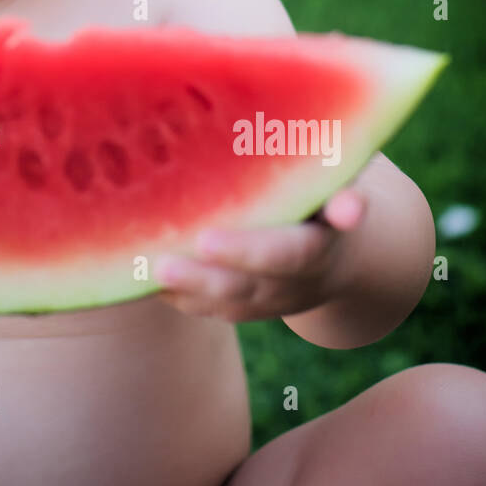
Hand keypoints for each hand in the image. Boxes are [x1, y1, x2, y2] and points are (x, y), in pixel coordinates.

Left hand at [153, 183, 366, 322]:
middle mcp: (290, 283)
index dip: (247, 252)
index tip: (207, 241)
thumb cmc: (326, 189)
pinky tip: (134, 276)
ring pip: (220, 302)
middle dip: (203, 277)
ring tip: (141, 269)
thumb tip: (351, 208)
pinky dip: (171, 295)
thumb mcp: (340, 179)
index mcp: (318, 248)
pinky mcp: (237, 306)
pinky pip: (203, 307)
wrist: (331, 249)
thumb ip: (340, 182)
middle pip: (245, 286)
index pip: (286, 255)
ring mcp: (263, 300)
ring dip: (181, 290)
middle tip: (162, 263)